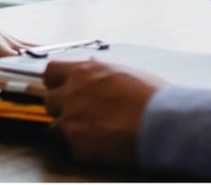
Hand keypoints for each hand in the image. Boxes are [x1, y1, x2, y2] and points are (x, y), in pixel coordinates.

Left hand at [43, 59, 165, 167]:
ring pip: (56, 126)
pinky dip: (83, 147)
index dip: (57, 81)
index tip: (64, 87)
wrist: (160, 123)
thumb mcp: (125, 72)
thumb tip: (93, 63)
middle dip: (61, 106)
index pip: (51, 72)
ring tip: (94, 132)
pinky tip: (103, 144)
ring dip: (70, 128)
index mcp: (83, 72)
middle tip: (80, 112)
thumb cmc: (151, 96)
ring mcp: (71, 121)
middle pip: (49, 100)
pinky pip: (72, 147)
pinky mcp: (76, 145)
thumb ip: (101, 69)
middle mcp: (71, 94)